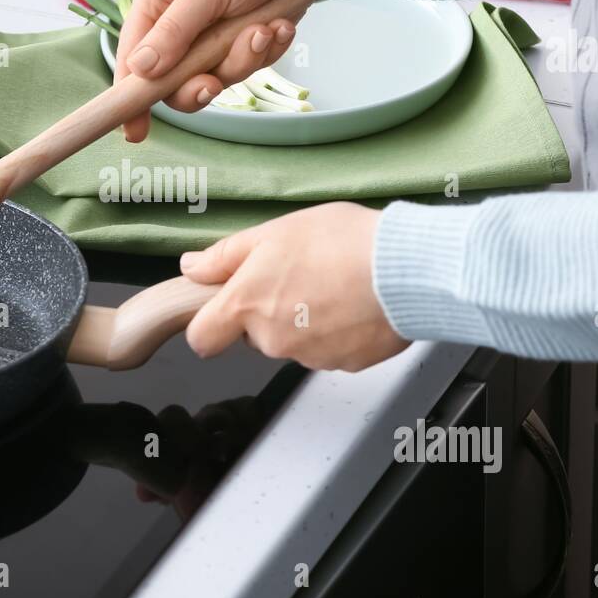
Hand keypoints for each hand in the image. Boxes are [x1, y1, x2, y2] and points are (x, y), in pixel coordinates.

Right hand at [114, 0, 335, 141]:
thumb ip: (176, 30)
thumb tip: (139, 69)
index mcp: (158, 2)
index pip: (133, 57)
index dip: (130, 94)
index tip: (134, 130)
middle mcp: (181, 24)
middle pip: (174, 81)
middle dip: (199, 84)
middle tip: (213, 82)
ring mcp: (213, 36)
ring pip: (217, 77)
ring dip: (244, 59)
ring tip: (264, 28)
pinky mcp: (245, 41)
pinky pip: (249, 66)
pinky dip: (267, 50)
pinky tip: (280, 25)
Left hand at [180, 203, 409, 371]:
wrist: (406, 269)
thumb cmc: (342, 242)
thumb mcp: (274, 232)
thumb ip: (226, 255)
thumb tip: (192, 267)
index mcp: (247, 305)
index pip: (202, 339)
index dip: (209, 324)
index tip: (222, 308)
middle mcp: (273, 339)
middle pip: (254, 336)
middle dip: (268, 312)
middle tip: (298, 276)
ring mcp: (310, 356)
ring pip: (293, 343)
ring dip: (305, 320)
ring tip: (333, 284)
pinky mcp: (345, 364)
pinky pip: (330, 350)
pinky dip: (338, 331)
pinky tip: (355, 302)